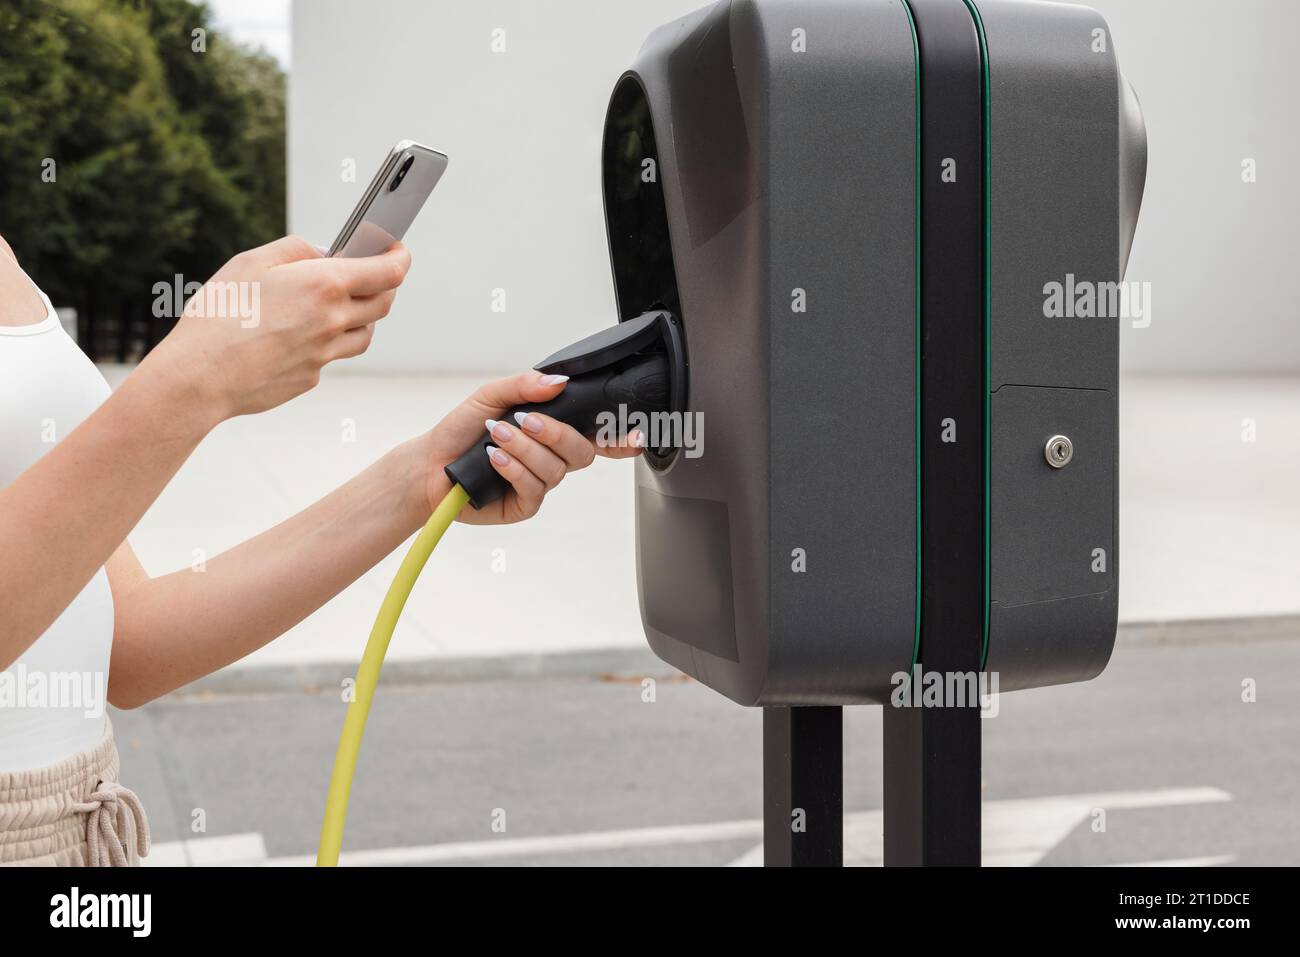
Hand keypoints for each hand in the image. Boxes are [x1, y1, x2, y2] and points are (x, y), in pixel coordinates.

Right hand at [144, 235, 409, 421]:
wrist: (200, 375)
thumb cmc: (220, 313)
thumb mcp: (252, 261)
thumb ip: (296, 250)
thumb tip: (326, 253)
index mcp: (324, 285)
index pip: (388, 271)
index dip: (400, 257)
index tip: (399, 249)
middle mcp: (334, 321)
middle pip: (383, 303)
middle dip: (383, 285)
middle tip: (369, 273)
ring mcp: (326, 353)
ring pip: (364, 333)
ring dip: (360, 316)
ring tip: (336, 304)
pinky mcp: (312, 377)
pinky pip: (333, 355)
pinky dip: (328, 341)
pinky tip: (300, 334)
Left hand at [419, 371, 643, 523]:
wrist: (430, 465)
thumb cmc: (461, 431)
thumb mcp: (491, 396)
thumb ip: (525, 386)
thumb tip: (558, 382)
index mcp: (552, 430)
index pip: (595, 433)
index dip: (621, 437)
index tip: (636, 434)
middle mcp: (551, 458)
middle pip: (582, 451)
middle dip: (557, 433)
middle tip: (526, 421)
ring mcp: (540, 483)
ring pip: (557, 469)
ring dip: (526, 449)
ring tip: (496, 437)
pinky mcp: (525, 505)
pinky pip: (535, 489)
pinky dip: (515, 469)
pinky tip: (495, 459)